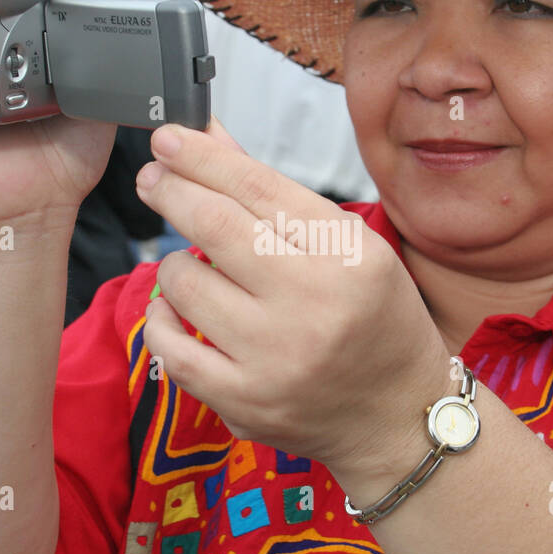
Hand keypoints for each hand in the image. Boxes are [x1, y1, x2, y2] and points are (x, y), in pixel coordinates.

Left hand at [135, 120, 451, 475]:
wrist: (399, 417)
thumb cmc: (375, 320)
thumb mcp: (347, 247)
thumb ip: (274, 195)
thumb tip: (210, 137)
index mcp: (347, 257)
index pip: (258, 188)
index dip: (202, 157)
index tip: (168, 138)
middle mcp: (312, 305)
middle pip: (215, 227)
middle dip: (171, 191)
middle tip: (153, 177)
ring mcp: (275, 358)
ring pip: (185, 284)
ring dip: (174, 261)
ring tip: (190, 262)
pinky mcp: (244, 402)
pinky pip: (171, 349)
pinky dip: (160, 319)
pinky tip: (171, 307)